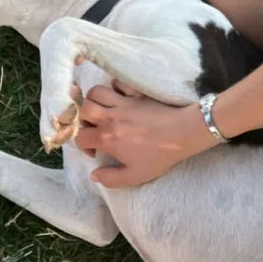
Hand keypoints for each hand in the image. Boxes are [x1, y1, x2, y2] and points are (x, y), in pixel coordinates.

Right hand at [75, 82, 212, 187]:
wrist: (182, 133)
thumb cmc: (159, 155)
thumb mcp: (135, 176)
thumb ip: (111, 179)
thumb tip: (94, 174)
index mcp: (107, 138)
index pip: (80, 136)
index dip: (82, 145)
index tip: (95, 151)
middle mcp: (110, 117)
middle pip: (82, 109)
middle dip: (83, 118)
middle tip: (94, 127)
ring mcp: (124, 102)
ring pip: (96, 92)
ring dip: (94, 100)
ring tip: (102, 110)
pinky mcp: (137, 93)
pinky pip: (118, 82)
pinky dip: (115, 87)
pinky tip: (120, 97)